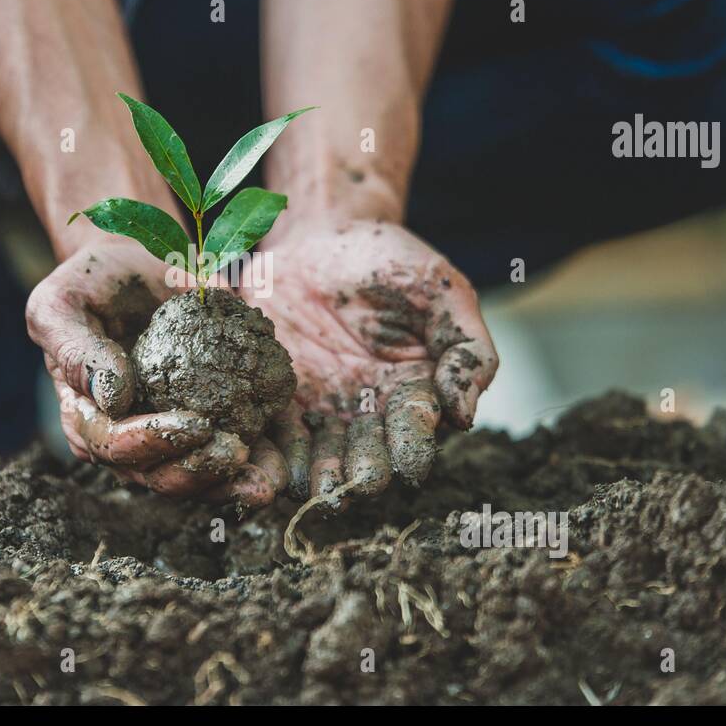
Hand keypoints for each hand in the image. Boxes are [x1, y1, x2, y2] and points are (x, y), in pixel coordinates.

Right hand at [26, 238, 289, 507]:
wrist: (135, 265)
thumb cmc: (91, 285)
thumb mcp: (62, 306)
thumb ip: (76, 350)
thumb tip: (111, 397)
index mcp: (87, 418)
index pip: (113, 446)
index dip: (150, 443)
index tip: (193, 423)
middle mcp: (128, 438)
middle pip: (159, 474)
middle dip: (198, 472)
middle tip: (235, 452)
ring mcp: (170, 437)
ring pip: (198, 478)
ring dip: (232, 485)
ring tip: (264, 482)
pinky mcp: (211, 423)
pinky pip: (233, 454)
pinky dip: (258, 464)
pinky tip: (281, 467)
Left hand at [246, 220, 497, 506]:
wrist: (319, 235)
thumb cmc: (388, 259)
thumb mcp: (439, 290)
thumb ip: (465, 348)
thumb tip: (465, 413)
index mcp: (413, 390)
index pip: (415, 426)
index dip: (413, 446)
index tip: (410, 466)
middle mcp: (367, 412)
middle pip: (366, 452)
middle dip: (360, 473)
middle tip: (353, 488)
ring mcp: (320, 409)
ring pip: (318, 454)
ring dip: (313, 476)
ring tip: (306, 490)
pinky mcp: (278, 400)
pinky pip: (273, 433)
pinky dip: (268, 456)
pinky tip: (260, 473)